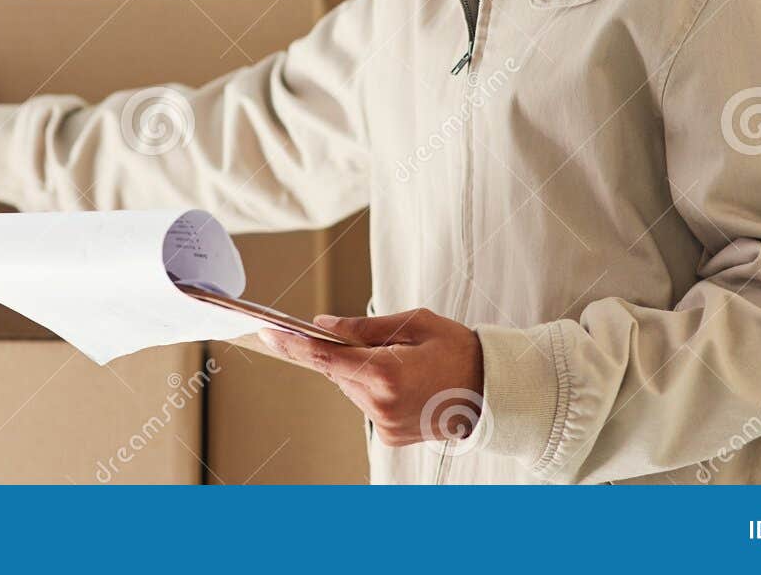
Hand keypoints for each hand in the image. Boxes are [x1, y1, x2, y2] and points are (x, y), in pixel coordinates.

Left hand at [258, 307, 484, 447]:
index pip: (324, 357)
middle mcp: (379, 404)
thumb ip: (364, 327)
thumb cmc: (457, 349)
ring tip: (401, 363)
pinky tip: (404, 382)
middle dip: (344, 353)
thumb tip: (322, 326)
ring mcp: (384, 425)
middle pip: (336, 372)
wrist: (492, 392)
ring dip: (361, 372)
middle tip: (377, 341)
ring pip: (350, 388)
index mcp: (386, 372)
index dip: (292, 344)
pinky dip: (373, 389)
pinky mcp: (389, 436)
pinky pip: (366, 404)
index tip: (267, 331)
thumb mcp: (415, 323)